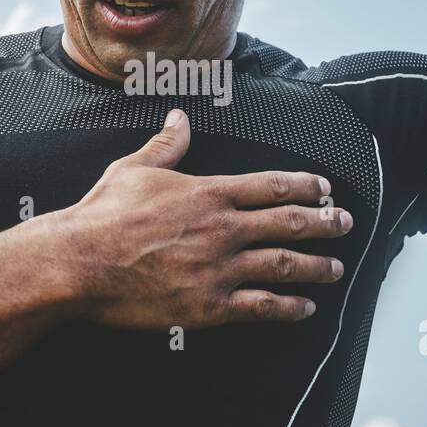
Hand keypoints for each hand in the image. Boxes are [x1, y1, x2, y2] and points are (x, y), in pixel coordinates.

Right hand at [62, 108, 351, 328]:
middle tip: (345, 223)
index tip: (324, 188)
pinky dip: (288, 307)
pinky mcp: (210, 306)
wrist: (81, 262)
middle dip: (324, 222)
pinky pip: (261, 307)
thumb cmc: (103, 215)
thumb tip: (179, 119)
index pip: (271, 186)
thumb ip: (166, 145)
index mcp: (209, 193)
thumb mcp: (134, 169)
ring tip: (336, 268)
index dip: (304, 186)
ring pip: (284, 265)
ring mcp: (220, 269)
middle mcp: (224, 229)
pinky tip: (305, 308)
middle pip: (289, 223)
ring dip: (316, 266)